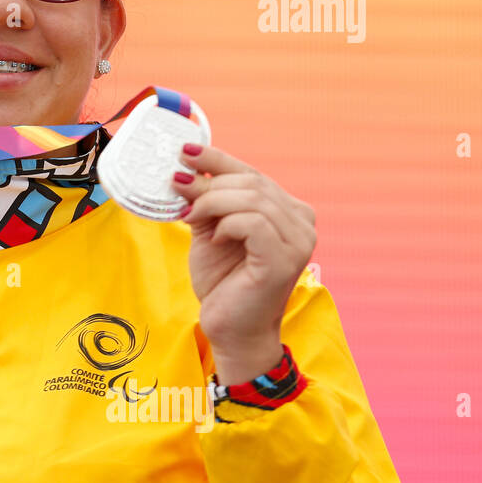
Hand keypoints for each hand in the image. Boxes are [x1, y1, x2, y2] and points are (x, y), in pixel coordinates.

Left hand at [171, 143, 315, 383]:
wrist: (231, 329)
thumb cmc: (224, 283)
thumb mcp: (210, 231)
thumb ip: (204, 202)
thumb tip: (185, 170)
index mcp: (288, 211)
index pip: (252, 173)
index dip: (218, 159)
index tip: (185, 152)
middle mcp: (301, 222)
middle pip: (252, 182)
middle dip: (209, 183)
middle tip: (180, 192)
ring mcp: (298, 241)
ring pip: (252, 199)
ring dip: (213, 203)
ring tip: (192, 219)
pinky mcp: (284, 260)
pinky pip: (254, 223)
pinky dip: (227, 224)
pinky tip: (216, 238)